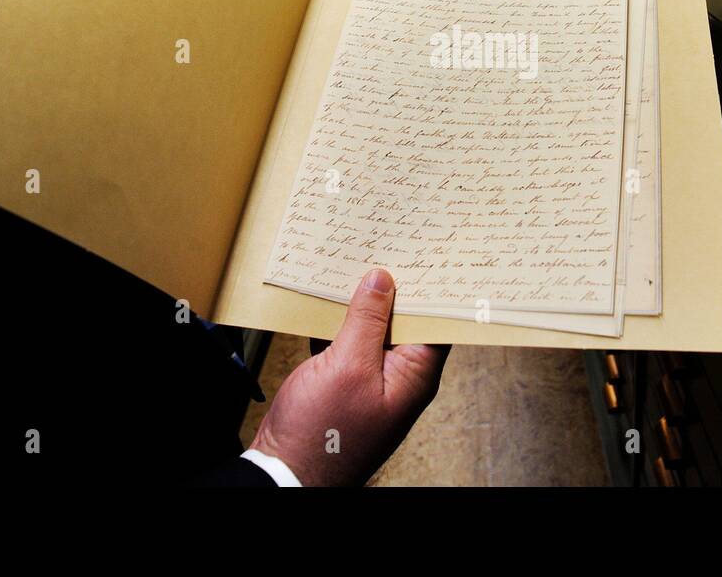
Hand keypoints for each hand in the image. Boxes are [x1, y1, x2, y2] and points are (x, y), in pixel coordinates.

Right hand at [249, 269, 448, 485]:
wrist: (284, 474)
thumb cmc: (322, 437)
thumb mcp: (347, 366)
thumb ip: (367, 320)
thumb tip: (382, 280)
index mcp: (415, 375)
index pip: (437, 320)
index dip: (434, 287)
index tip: (428, 252)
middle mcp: (399, 377)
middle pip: (404, 320)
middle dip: (392, 287)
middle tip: (385, 247)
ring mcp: (370, 380)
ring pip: (373, 329)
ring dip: (360, 303)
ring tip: (353, 263)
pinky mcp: (344, 382)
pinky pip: (347, 342)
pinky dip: (337, 322)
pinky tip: (326, 299)